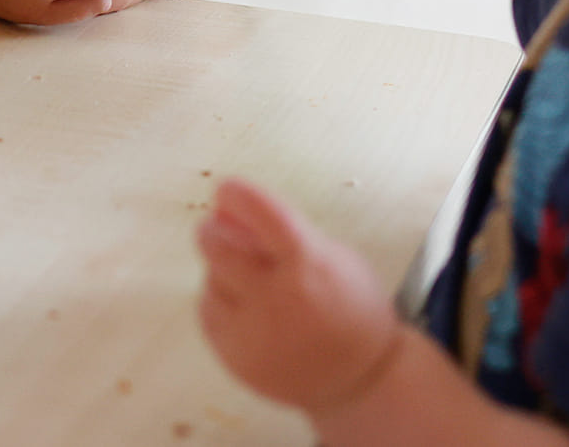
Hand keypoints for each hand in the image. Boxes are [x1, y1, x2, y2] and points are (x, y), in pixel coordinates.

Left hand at [196, 177, 404, 415]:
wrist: (360, 378)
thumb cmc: (350, 309)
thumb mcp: (333, 257)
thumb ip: (286, 230)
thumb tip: (233, 208)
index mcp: (308, 265)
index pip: (262, 213)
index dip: (239, 196)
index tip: (227, 190)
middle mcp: (276, 298)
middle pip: (218, 246)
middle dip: (214, 229)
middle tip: (219, 226)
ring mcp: (253, 332)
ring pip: (210, 280)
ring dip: (221, 269)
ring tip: (251, 279)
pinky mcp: (236, 358)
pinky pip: (208, 313)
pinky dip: (219, 301)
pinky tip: (245, 305)